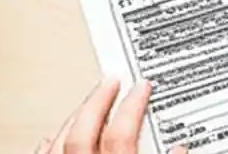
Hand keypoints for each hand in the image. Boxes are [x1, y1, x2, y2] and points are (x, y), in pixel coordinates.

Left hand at [35, 80, 187, 153]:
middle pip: (83, 131)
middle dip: (98, 100)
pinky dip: (49, 145)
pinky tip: (52, 137)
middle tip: (111, 80)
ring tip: (87, 102)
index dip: (132, 107)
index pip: (121, 134)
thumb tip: (178, 148)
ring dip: (74, 117)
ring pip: (59, 142)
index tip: (142, 87)